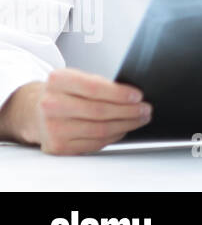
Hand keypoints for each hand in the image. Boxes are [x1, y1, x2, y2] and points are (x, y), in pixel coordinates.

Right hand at [2, 69, 151, 154]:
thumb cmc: (62, 92)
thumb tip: (133, 95)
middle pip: (99, 111)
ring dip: (126, 125)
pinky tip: (122, 129)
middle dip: (129, 111)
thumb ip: (99, 83)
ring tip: (139, 119)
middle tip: (145, 109)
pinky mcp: (57, 146)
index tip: (138, 96)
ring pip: (99, 130)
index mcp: (58, 81)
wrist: (34, 111)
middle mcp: (51, 104)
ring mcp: (52, 128)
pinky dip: (113, 136)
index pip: (94, 88)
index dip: (120, 93)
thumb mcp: (76, 78)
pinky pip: (94, 144)